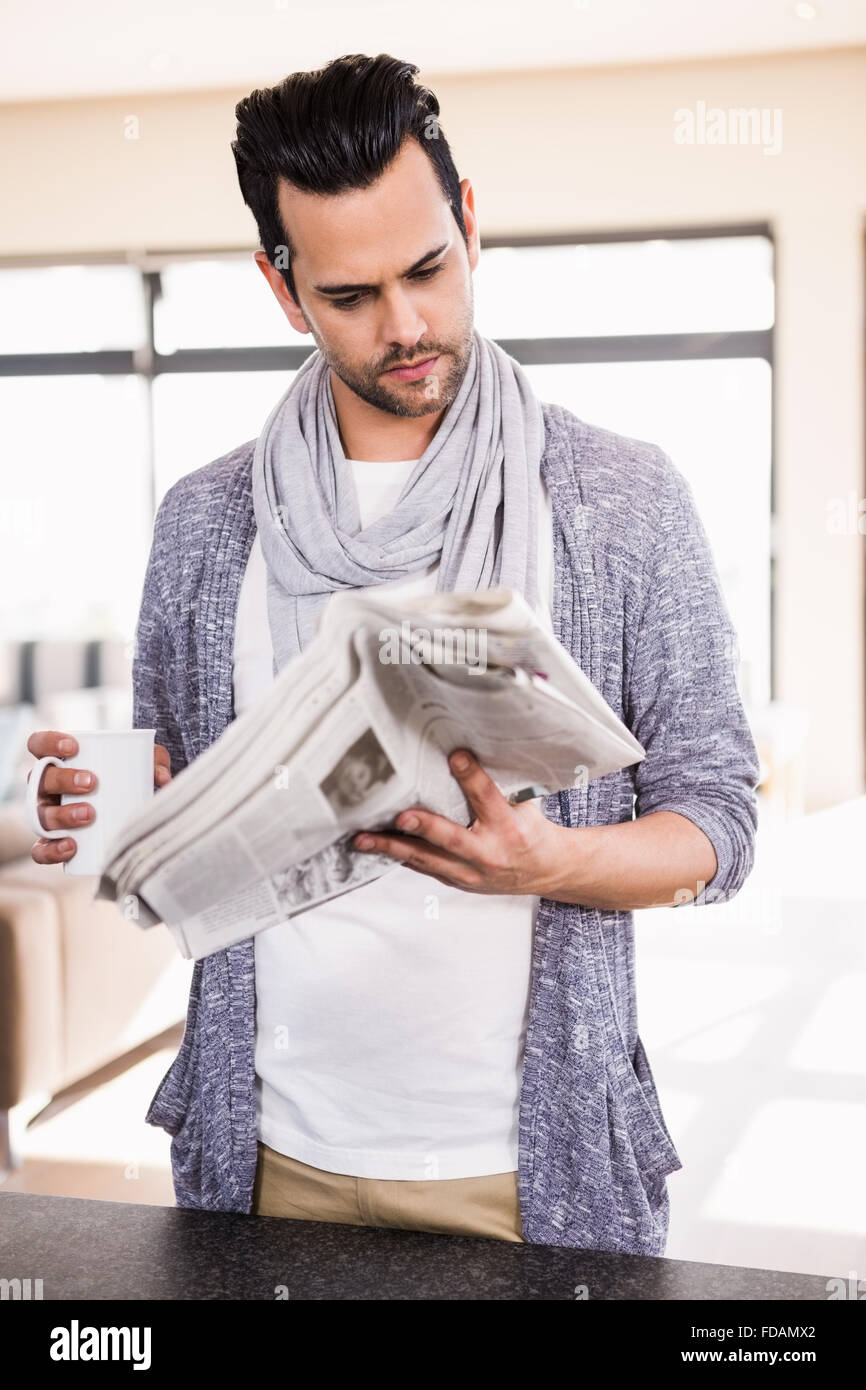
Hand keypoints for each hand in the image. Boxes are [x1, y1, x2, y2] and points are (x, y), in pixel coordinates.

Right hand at [26, 730, 170, 865]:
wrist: (128, 811)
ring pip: (40, 815)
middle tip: (91, 783)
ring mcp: (47, 815)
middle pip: (39, 780)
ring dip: (62, 814)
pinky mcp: (52, 843)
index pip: (38, 745)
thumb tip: (162, 778)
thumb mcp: (143, 764)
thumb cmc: (127, 779)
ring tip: (89, 814)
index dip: (48, 742)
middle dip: (63, 780)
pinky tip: (72, 846)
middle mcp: (46, 788)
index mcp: (59, 761)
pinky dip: (51, 849)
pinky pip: (40, 850)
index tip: (74, 747)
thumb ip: (155, 762)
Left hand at [352, 748, 564, 894]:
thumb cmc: (531, 831)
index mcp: (509, 826)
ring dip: (393, 848)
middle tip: (399, 816)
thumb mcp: (524, 804)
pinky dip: (401, 857)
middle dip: (423, 827)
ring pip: (427, 860)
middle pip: (451, 839)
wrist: (546, 872)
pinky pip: (425, 869)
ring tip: (363, 839)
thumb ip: (495, 786)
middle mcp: (489, 853)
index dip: (471, 775)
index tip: (456, 755)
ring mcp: (472, 873)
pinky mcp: (459, 882)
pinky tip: (377, 848)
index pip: (488, 797)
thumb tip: (460, 753)